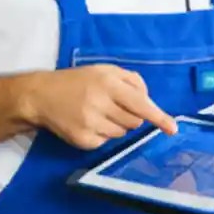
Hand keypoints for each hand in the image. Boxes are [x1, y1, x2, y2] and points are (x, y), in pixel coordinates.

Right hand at [21, 63, 177, 150]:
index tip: (172, 128)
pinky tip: (88, 123)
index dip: (158, 117)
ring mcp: (90, 123)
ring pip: (122, 133)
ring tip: (97, 113)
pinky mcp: (83, 140)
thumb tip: (148, 101)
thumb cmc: (76, 81)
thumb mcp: (103, 70)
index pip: (140, 103)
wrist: (40, 96)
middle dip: (130, 116)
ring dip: (116, 125)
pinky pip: (106, 142)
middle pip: (134, 121)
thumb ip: (130, 80)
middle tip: (113, 106)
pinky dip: (102, 134)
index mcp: (107, 83)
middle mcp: (99, 103)